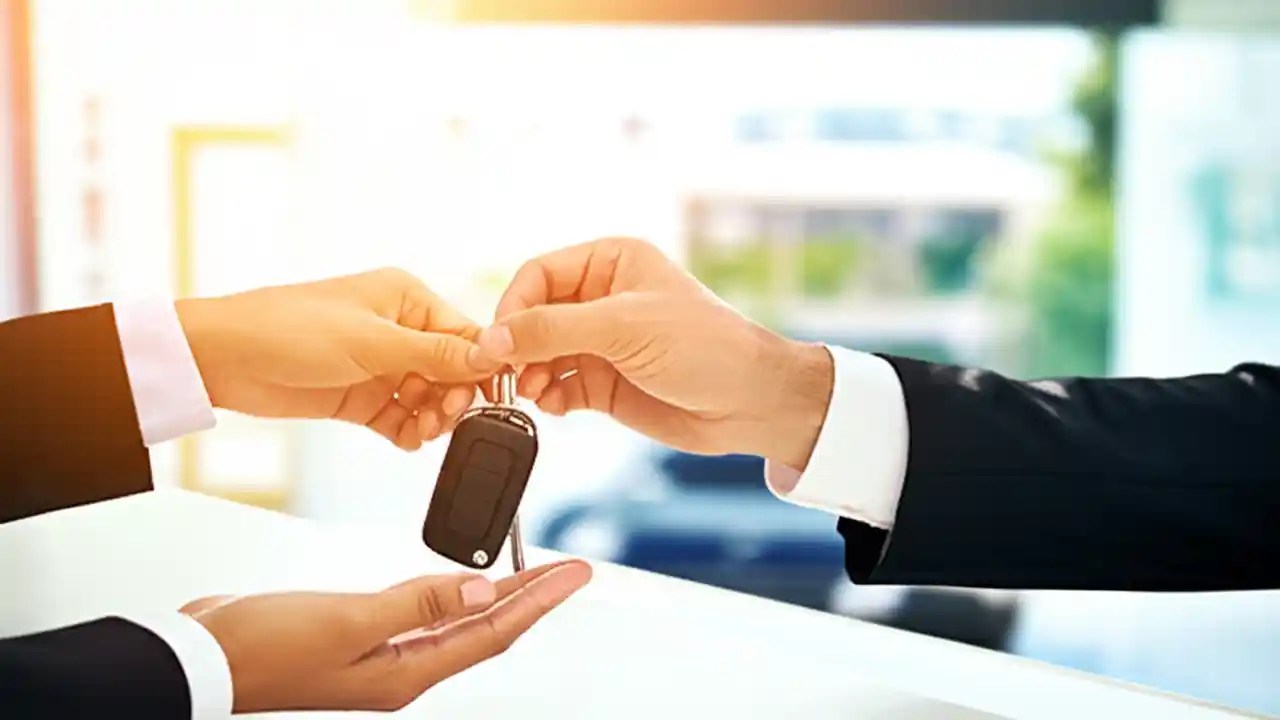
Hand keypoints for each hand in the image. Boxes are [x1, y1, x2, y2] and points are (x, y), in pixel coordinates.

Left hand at [176, 268, 502, 448]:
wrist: (223, 359)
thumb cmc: (287, 328)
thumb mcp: (371, 341)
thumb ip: (433, 355)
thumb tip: (488, 357)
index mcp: (405, 299)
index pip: (464, 335)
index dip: (480, 368)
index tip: (488, 398)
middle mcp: (398, 330)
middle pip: (451, 372)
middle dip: (454, 397)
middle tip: (445, 416)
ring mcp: (379, 365)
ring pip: (428, 398)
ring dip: (433, 418)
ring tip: (423, 430)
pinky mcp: (360, 397)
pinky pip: (400, 418)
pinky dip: (409, 431)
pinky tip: (408, 438)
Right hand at [179, 560, 590, 712]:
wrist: (198, 660)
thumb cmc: (263, 648)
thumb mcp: (349, 620)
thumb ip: (419, 602)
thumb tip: (488, 593)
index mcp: (405, 674)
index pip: (494, 633)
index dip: (540, 601)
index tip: (578, 574)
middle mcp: (400, 669)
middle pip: (485, 629)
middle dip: (532, 598)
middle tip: (571, 568)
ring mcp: (378, 654)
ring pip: (456, 620)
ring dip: (496, 595)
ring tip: (532, 572)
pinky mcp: (356, 633)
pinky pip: (420, 610)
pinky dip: (449, 592)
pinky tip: (459, 581)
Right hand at [475, 238, 833, 469]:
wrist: (750, 403)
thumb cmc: (706, 346)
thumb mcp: (624, 327)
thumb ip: (554, 329)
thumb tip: (494, 338)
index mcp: (612, 262)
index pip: (540, 274)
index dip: (514, 306)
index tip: (499, 340)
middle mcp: (603, 298)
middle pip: (535, 316)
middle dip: (519, 346)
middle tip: (508, 374)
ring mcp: (603, 343)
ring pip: (543, 354)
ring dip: (531, 375)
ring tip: (534, 392)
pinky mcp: (606, 382)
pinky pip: (560, 386)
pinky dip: (550, 397)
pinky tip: (554, 406)